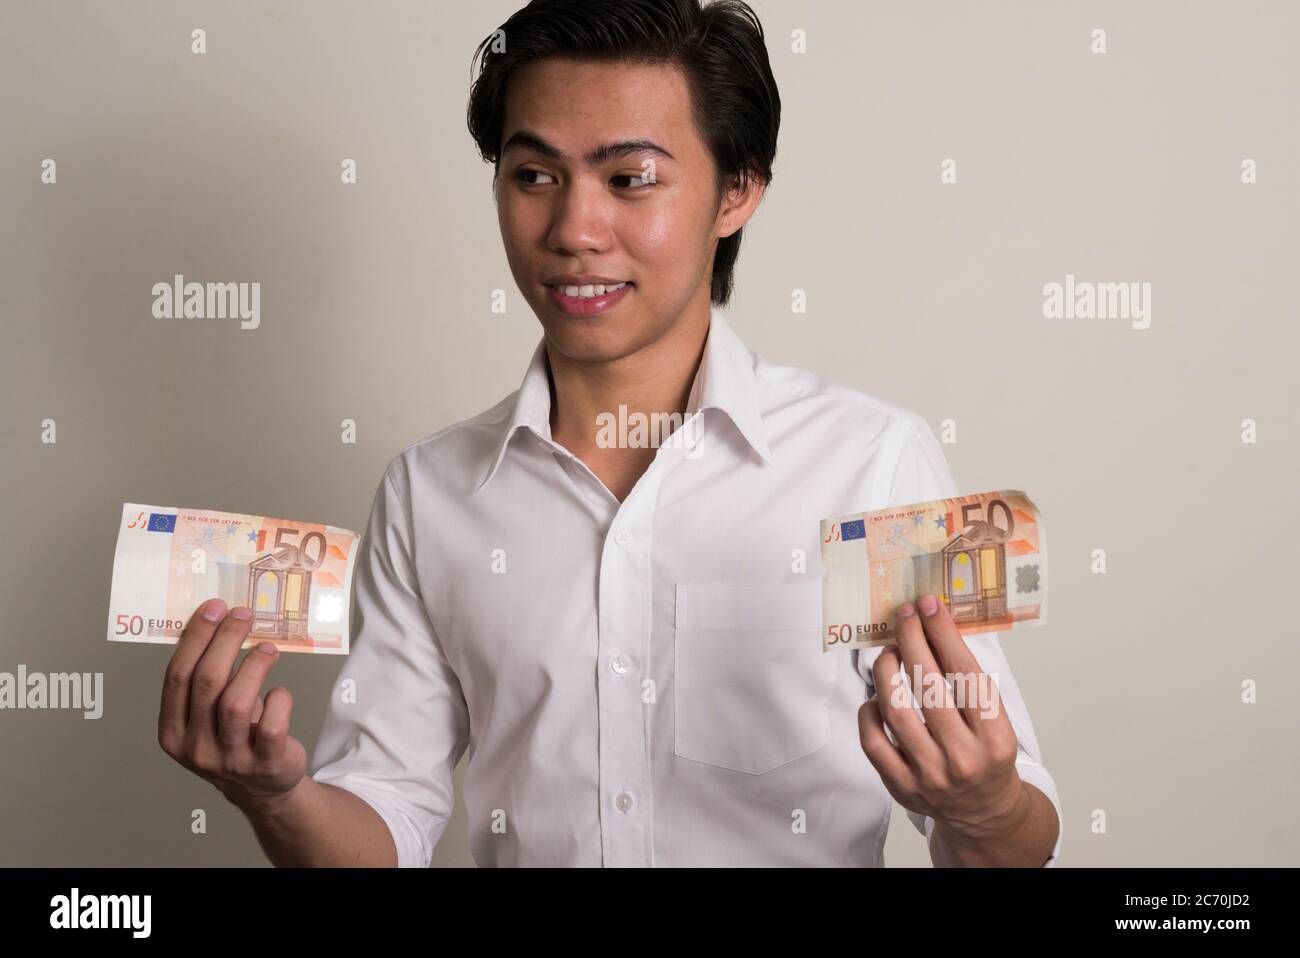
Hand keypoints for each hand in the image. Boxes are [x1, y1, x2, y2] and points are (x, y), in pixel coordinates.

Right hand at [158, 598, 307, 811]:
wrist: (262, 787)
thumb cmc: (232, 738)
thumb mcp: (205, 716)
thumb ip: (204, 680)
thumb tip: (217, 620)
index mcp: (172, 732)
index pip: (177, 676)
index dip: (196, 637)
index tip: (214, 608)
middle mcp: (196, 747)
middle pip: (206, 682)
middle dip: (226, 640)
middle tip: (244, 615)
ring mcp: (230, 758)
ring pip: (237, 701)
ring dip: (254, 665)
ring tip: (267, 648)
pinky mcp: (266, 763)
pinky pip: (273, 723)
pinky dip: (279, 698)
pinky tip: (279, 691)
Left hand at [857, 593, 1027, 843]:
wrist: (983, 811)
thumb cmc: (986, 754)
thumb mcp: (995, 720)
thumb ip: (967, 681)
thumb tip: (933, 624)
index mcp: (995, 737)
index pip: (965, 674)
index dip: (943, 634)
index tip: (929, 606)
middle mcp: (963, 757)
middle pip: (927, 686)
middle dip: (911, 640)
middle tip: (904, 616)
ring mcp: (930, 775)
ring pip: (894, 710)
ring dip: (886, 670)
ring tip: (889, 652)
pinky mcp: (901, 786)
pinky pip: (872, 740)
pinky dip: (870, 711)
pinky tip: (877, 697)